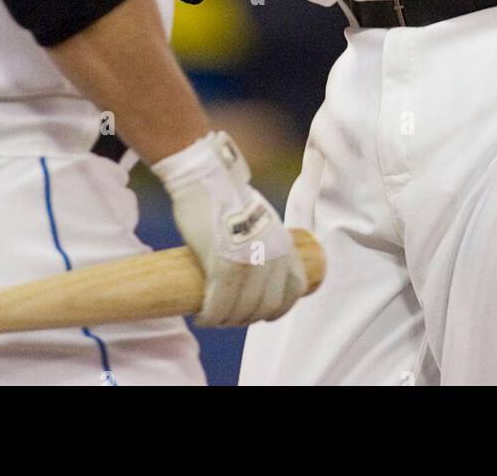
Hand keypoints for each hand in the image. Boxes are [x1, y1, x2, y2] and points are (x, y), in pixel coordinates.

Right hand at [150, 130, 306, 326]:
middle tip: (228, 315)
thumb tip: (252, 257)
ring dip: (226, 321)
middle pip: (265, 306)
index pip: (294, 290)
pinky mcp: (222, 267)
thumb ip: (263, 239)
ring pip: (241, 311)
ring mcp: (248, 264)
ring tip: (212, 317)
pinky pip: (219, 306)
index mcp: (284, 243)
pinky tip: (201, 317)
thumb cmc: (227, 193)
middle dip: (247, 317)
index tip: (261, 312)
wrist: (208, 175)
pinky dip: (210, 317)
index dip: (278, 307)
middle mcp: (272, 257)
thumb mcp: (260, 217)